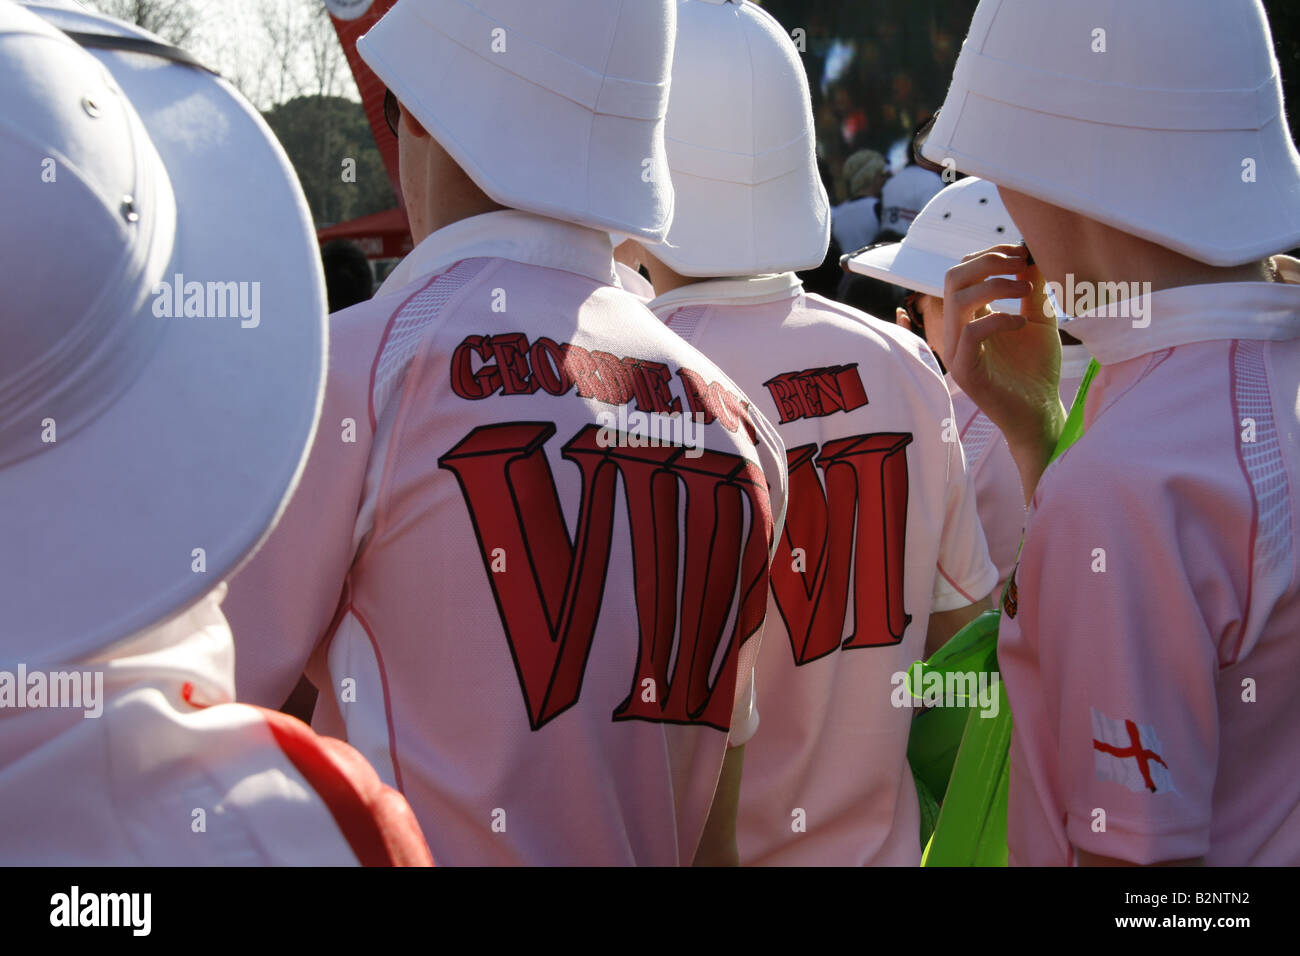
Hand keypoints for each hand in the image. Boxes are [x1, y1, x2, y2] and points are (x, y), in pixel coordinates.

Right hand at [943, 244, 1066, 501]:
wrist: (1039, 413)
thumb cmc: (1037, 370)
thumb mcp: (1038, 321)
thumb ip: (1032, 291)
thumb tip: (1033, 253)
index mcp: (969, 317)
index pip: (964, 271)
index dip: (990, 254)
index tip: (1022, 252)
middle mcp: (956, 330)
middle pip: (953, 277)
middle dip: (988, 261)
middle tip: (1021, 263)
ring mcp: (956, 351)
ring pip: (958, 300)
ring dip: (996, 286)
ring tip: (1027, 291)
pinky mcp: (965, 371)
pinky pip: (971, 333)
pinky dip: (1000, 319)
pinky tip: (1022, 324)